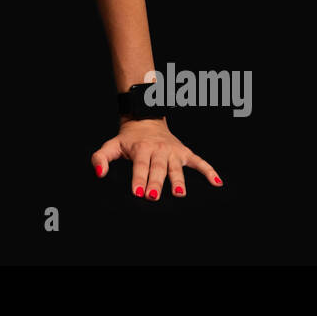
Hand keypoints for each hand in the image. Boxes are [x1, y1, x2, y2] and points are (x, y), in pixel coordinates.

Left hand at [91, 117, 222, 199]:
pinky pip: (199, 162)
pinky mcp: (184, 152)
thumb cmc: (128, 138)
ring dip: (178, 180)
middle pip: (158, 168)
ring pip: (176, 167)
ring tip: (179, 194)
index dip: (138, 179)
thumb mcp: (111, 144)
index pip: (140, 166)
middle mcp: (158, 150)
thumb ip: (101, 158)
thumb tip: (99, 174)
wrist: (145, 118)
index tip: (138, 192)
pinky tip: (217, 182)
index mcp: (141, 148)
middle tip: (153, 196)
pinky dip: (209, 171)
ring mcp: (173, 151)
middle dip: (156, 182)